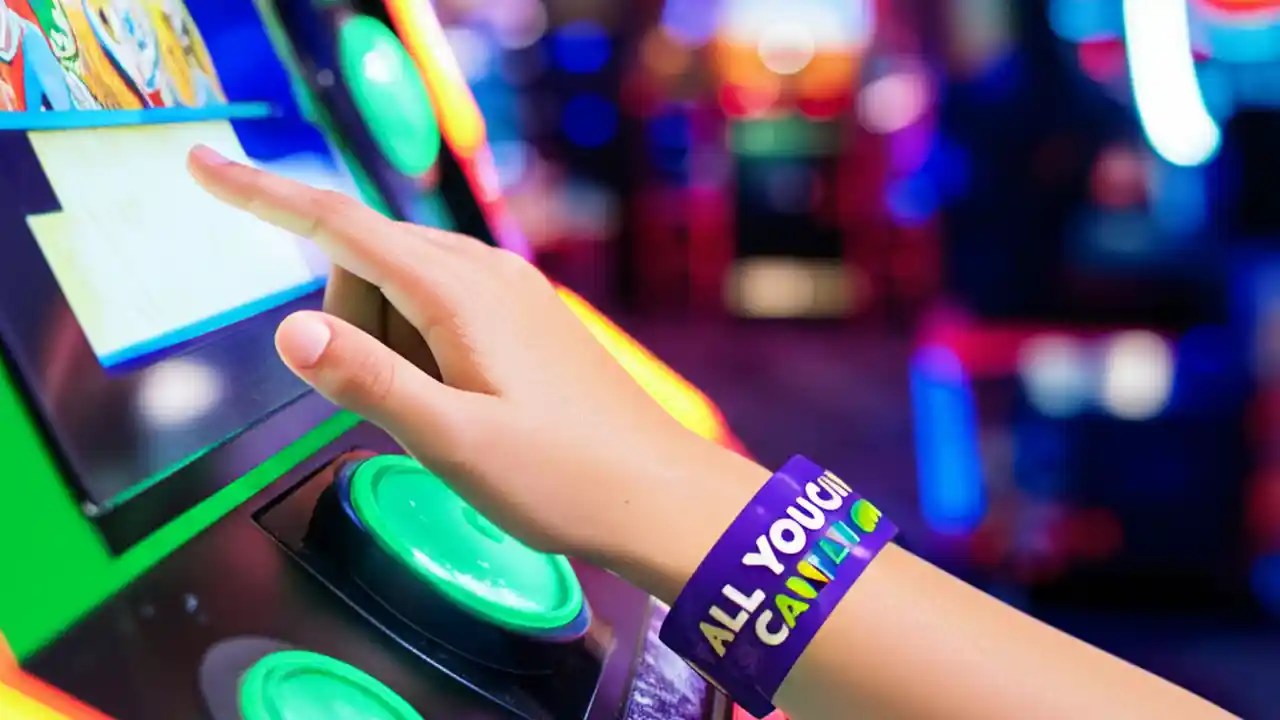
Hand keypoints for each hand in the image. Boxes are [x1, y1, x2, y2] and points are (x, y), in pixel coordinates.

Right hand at [187, 145, 761, 586]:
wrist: (658, 495)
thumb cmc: (560, 479)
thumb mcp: (452, 443)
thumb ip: (369, 384)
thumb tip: (289, 329)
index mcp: (458, 293)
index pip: (340, 225)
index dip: (264, 195)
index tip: (201, 166)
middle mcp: (485, 271)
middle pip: (367, 260)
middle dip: (350, 324)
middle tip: (405, 409)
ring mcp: (511, 288)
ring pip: (403, 285)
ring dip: (391, 343)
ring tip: (448, 415)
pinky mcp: (526, 313)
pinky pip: (443, 304)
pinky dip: (424, 345)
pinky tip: (465, 401)